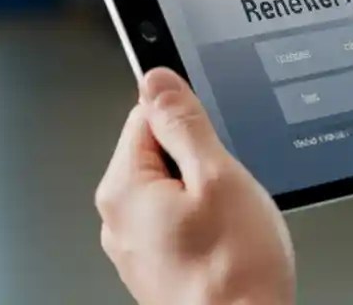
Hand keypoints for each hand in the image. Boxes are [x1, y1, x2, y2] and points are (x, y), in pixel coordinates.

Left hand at [96, 69, 294, 304]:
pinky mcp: (158, 264)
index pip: (146, 114)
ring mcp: (137, 245)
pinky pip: (180, 219)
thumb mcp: (218, 175)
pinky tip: (227, 241)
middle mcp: (119, 218)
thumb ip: (185, 122)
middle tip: (229, 186)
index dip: (190, 119)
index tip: (215, 136)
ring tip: (231, 220)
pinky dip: (206, 221)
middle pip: (159, 151)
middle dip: (201, 159)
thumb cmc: (233, 271)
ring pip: (175, 187)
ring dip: (206, 192)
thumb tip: (158, 80)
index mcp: (123, 189)